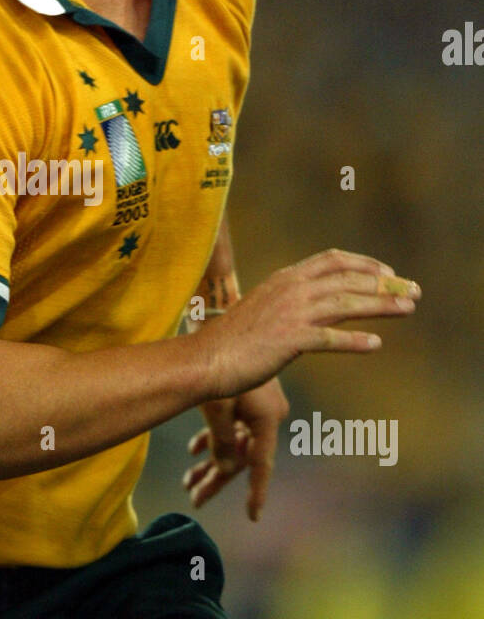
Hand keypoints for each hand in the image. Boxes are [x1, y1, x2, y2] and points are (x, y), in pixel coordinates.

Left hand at [182, 378, 288, 520]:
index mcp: (267, 419)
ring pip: (235, 442)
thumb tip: (223, 469)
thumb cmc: (216, 367)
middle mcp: (268, 415)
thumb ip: (222, 443)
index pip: (260, 465)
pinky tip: (193, 450)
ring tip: (187, 480)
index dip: (256, 493)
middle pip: (243, 457)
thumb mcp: (217, 408)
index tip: (253, 516)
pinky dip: (214, 439)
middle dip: (216, 479)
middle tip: (193, 497)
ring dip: (212, 461)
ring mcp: (258, 405)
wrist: (220, 326)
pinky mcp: (248, 396)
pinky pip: (233, 426)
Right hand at [190, 248, 420, 400]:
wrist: (205, 358)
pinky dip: (355, 341)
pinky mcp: (290, 340)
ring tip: (408, 309)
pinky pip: (330, 338)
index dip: (364, 264)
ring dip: (381, 305)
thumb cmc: (230, 340)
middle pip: (348, 279)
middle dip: (385, 283)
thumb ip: (287, 303)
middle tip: (412, 291)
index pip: (332, 260)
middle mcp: (291, 289)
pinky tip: (375, 344)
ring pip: (346, 304)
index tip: (388, 272)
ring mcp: (291, 313)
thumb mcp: (261, 309)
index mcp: (284, 278)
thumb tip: (310, 309)